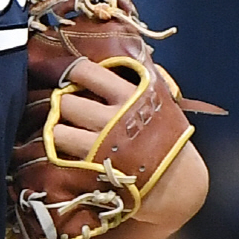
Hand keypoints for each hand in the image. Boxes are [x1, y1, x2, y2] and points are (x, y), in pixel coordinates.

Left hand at [51, 58, 208, 232]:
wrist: (180, 184)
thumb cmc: (170, 140)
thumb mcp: (161, 102)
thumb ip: (138, 80)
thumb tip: (117, 54)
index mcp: (134, 94)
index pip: (86, 71)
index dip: (70, 72)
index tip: (68, 78)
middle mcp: (117, 117)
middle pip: (66, 101)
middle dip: (63, 106)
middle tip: (68, 111)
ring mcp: (104, 145)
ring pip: (58, 131)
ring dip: (58, 132)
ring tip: (66, 134)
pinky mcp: (95, 170)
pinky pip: (62, 157)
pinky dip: (60, 154)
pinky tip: (67, 154)